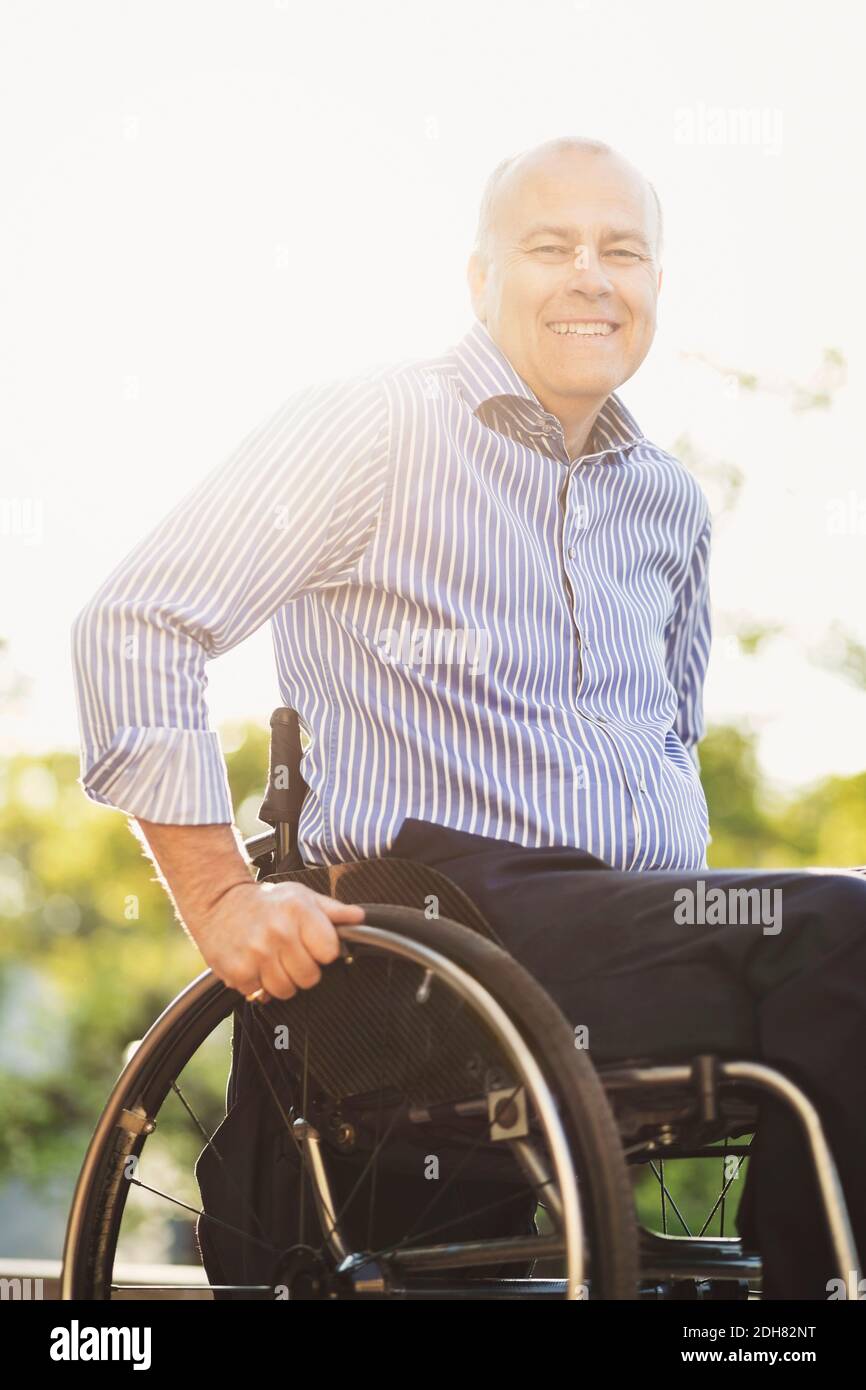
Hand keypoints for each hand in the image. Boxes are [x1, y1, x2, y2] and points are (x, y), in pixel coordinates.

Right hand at [187, 880, 364, 1002]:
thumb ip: (332, 910)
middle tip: (290, 954)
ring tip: (272, 960)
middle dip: (303, 969)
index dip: (324, 952)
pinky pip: (260, 994)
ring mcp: (257, 954)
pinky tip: (255, 965)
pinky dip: (259, 985)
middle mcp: (279, 933)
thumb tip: (360, 918)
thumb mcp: (301, 896)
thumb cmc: (265, 900)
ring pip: (286, 991)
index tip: (313, 945)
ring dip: (282, 980)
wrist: (218, 901)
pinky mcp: (238, 971)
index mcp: (299, 912)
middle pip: (310, 977)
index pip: (330, 952)